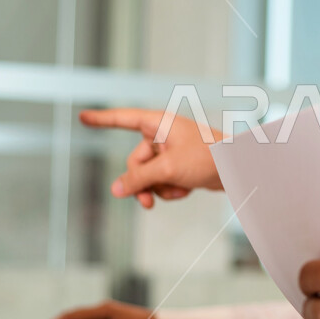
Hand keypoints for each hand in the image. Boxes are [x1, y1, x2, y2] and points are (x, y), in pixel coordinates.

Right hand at [80, 108, 224, 208]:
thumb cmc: (207, 157)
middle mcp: (161, 134)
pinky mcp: (178, 165)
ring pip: (148, 175)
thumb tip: (117, 190)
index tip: (82, 117)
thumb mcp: (167, 169)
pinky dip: (171, 188)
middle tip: (146, 201)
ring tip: (176, 191)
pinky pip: (162, 181)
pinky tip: (186, 190)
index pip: (122, 119)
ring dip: (159, 188)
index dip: (101, 119)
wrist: (237, 168)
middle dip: (141, 183)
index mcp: (158, 123)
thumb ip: (139, 179)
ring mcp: (170, 150)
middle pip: (134, 163)